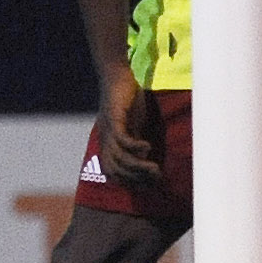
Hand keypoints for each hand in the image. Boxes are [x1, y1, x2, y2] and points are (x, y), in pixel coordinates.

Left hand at [94, 76, 164, 190]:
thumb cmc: (127, 102)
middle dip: (135, 178)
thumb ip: (136, 144)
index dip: (129, 182)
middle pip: (114, 170)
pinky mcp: (114, 118)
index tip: (149, 186)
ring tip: (155, 168)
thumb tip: (145, 162)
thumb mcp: (133, 127)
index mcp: (107, 144)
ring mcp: (108, 130)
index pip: (113, 173)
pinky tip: (148, 146)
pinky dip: (134, 146)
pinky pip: (121, 139)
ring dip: (137, 166)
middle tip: (156, 177)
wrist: (118, 76)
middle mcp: (105, 140)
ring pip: (118, 158)